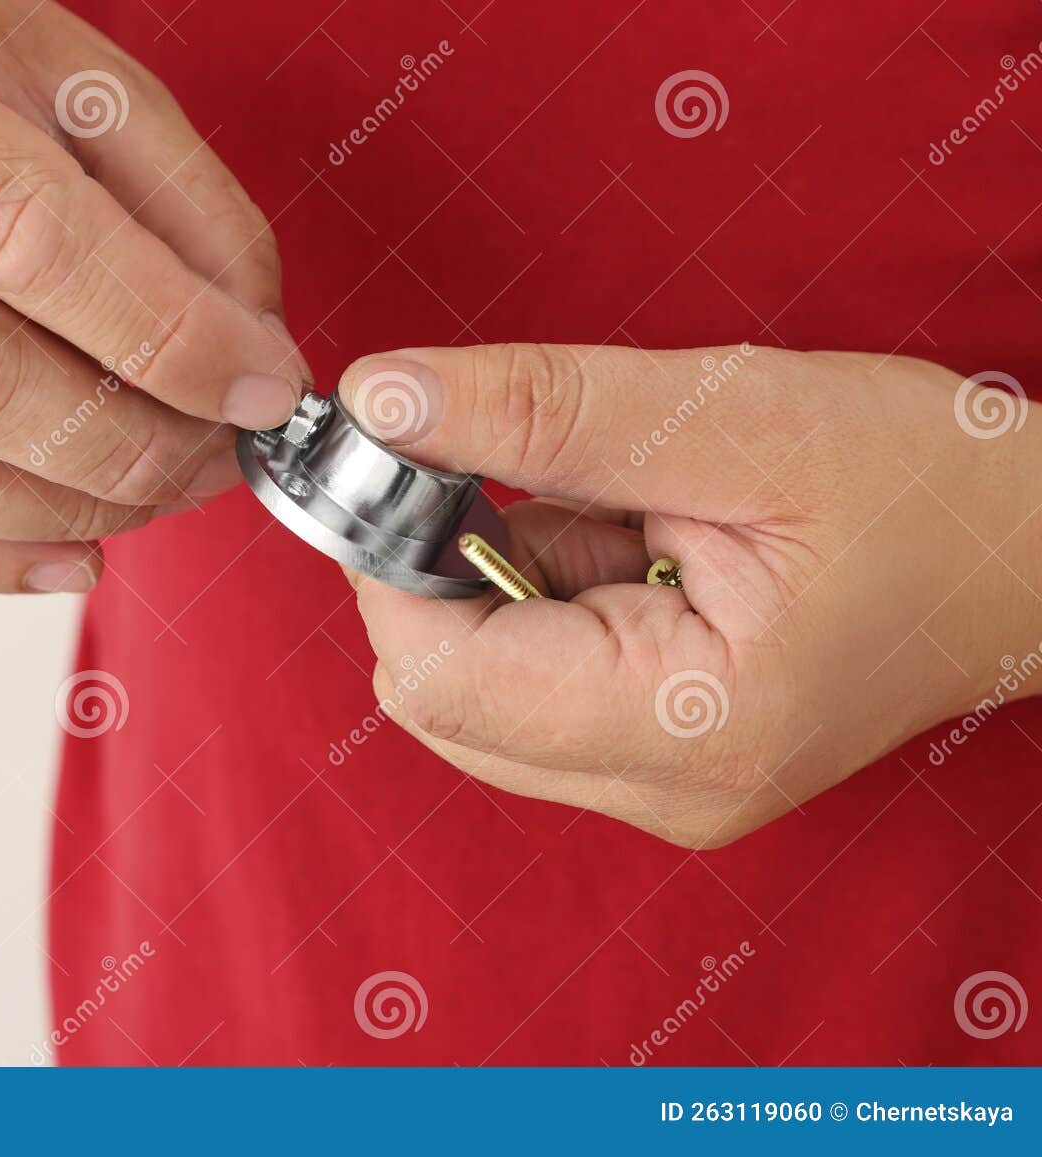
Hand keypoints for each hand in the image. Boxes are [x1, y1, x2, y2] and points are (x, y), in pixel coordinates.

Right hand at [0, 0, 307, 591]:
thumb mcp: (79, 79)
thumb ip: (184, 203)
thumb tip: (251, 353)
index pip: (28, 240)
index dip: (165, 336)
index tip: (264, 389)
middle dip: (125, 448)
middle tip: (217, 457)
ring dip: (66, 511)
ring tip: (159, 497)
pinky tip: (76, 550)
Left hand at [336, 342, 1039, 846]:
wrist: (1039, 553)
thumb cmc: (929, 484)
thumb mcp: (734, 418)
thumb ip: (544, 412)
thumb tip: (381, 399)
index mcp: (684, 732)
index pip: (435, 674)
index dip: (391, 556)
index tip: (412, 451)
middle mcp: (657, 789)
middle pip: (439, 690)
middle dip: (446, 564)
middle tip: (537, 466)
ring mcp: (657, 784)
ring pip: (476, 682)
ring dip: (505, 572)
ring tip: (630, 508)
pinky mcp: (657, 756)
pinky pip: (533, 677)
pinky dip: (547, 590)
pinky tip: (639, 541)